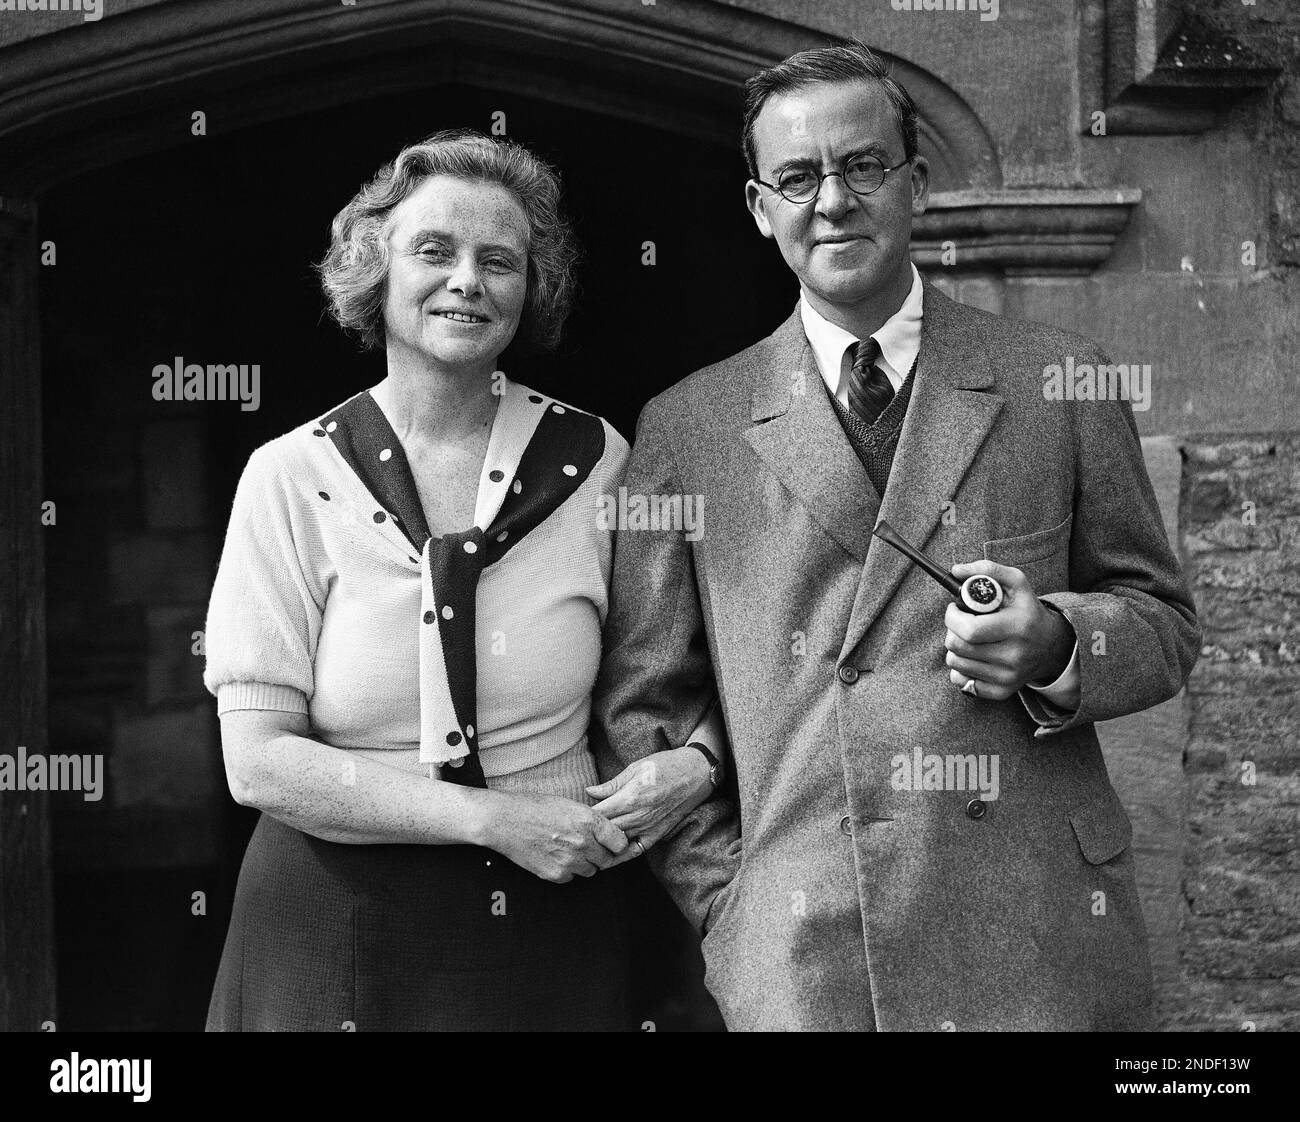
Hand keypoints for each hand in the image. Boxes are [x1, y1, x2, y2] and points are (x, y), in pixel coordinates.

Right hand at [480, 792, 628, 882]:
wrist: (504, 820)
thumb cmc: (534, 807)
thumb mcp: (569, 805)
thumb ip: (591, 820)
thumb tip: (608, 833)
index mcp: (589, 821)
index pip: (620, 843)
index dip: (616, 844)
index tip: (611, 844)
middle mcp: (583, 842)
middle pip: (606, 860)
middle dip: (599, 855)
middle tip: (585, 847)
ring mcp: (569, 861)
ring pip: (589, 871)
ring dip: (582, 864)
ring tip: (565, 849)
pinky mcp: (555, 874)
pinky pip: (570, 878)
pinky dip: (565, 871)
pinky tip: (552, 856)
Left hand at [585, 748, 712, 864]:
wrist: (695, 773)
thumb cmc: (665, 765)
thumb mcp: (635, 767)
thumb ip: (611, 784)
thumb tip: (589, 792)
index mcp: (630, 797)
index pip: (598, 814)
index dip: (583, 816)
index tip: (573, 816)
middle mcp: (639, 816)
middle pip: (605, 830)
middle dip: (589, 832)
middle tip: (575, 832)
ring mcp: (649, 827)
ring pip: (618, 842)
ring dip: (603, 844)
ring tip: (586, 844)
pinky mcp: (658, 833)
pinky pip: (637, 849)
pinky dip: (623, 854)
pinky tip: (611, 855)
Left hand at [943, 560, 1074, 701]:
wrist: (1052, 646)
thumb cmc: (1026, 610)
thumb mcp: (1016, 583)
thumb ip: (987, 569)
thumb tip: (957, 570)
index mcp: (1017, 626)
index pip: (968, 629)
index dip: (952, 617)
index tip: (955, 609)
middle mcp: (1015, 655)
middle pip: (957, 647)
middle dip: (951, 630)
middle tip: (960, 622)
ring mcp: (1008, 676)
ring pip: (955, 663)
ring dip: (955, 648)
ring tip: (969, 638)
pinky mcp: (1002, 691)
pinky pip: (962, 682)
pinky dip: (960, 668)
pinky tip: (973, 656)